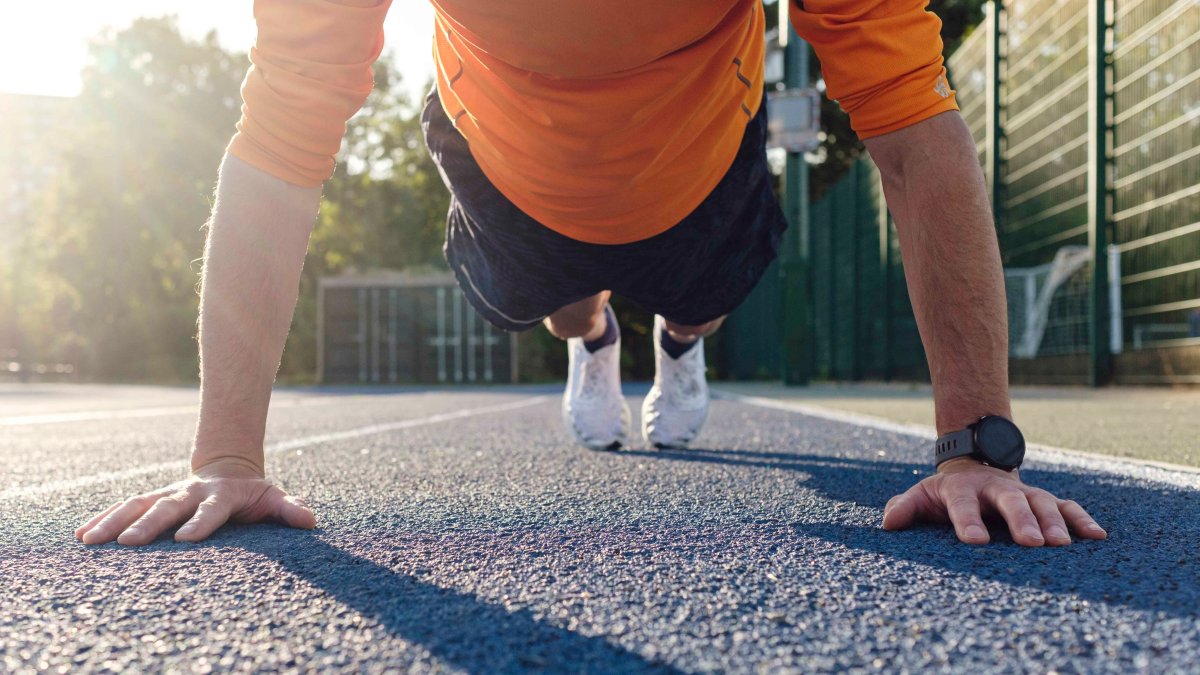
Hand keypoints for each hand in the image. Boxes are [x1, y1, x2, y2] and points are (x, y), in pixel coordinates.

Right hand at [74, 460, 315, 545]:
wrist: (228, 469)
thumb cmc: (252, 493)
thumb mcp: (273, 498)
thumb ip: (289, 509)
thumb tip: (310, 521)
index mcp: (221, 494)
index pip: (211, 509)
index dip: (201, 523)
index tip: (187, 540)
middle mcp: (189, 492)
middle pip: (167, 507)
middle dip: (147, 525)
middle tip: (127, 544)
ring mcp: (167, 493)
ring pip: (138, 504)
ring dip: (114, 521)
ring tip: (90, 540)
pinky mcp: (151, 498)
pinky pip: (124, 508)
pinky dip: (103, 519)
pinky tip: (82, 535)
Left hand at [881, 457, 1106, 545]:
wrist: (975, 468)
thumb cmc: (945, 494)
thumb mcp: (922, 496)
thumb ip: (905, 508)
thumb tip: (888, 523)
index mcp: (962, 489)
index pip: (963, 505)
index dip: (968, 521)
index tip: (974, 542)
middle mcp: (996, 489)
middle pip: (1010, 501)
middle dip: (1021, 520)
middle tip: (1032, 542)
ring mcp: (1024, 492)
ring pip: (1042, 503)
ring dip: (1054, 522)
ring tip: (1062, 544)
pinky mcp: (1046, 500)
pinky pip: (1067, 507)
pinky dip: (1082, 520)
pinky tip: (1097, 536)